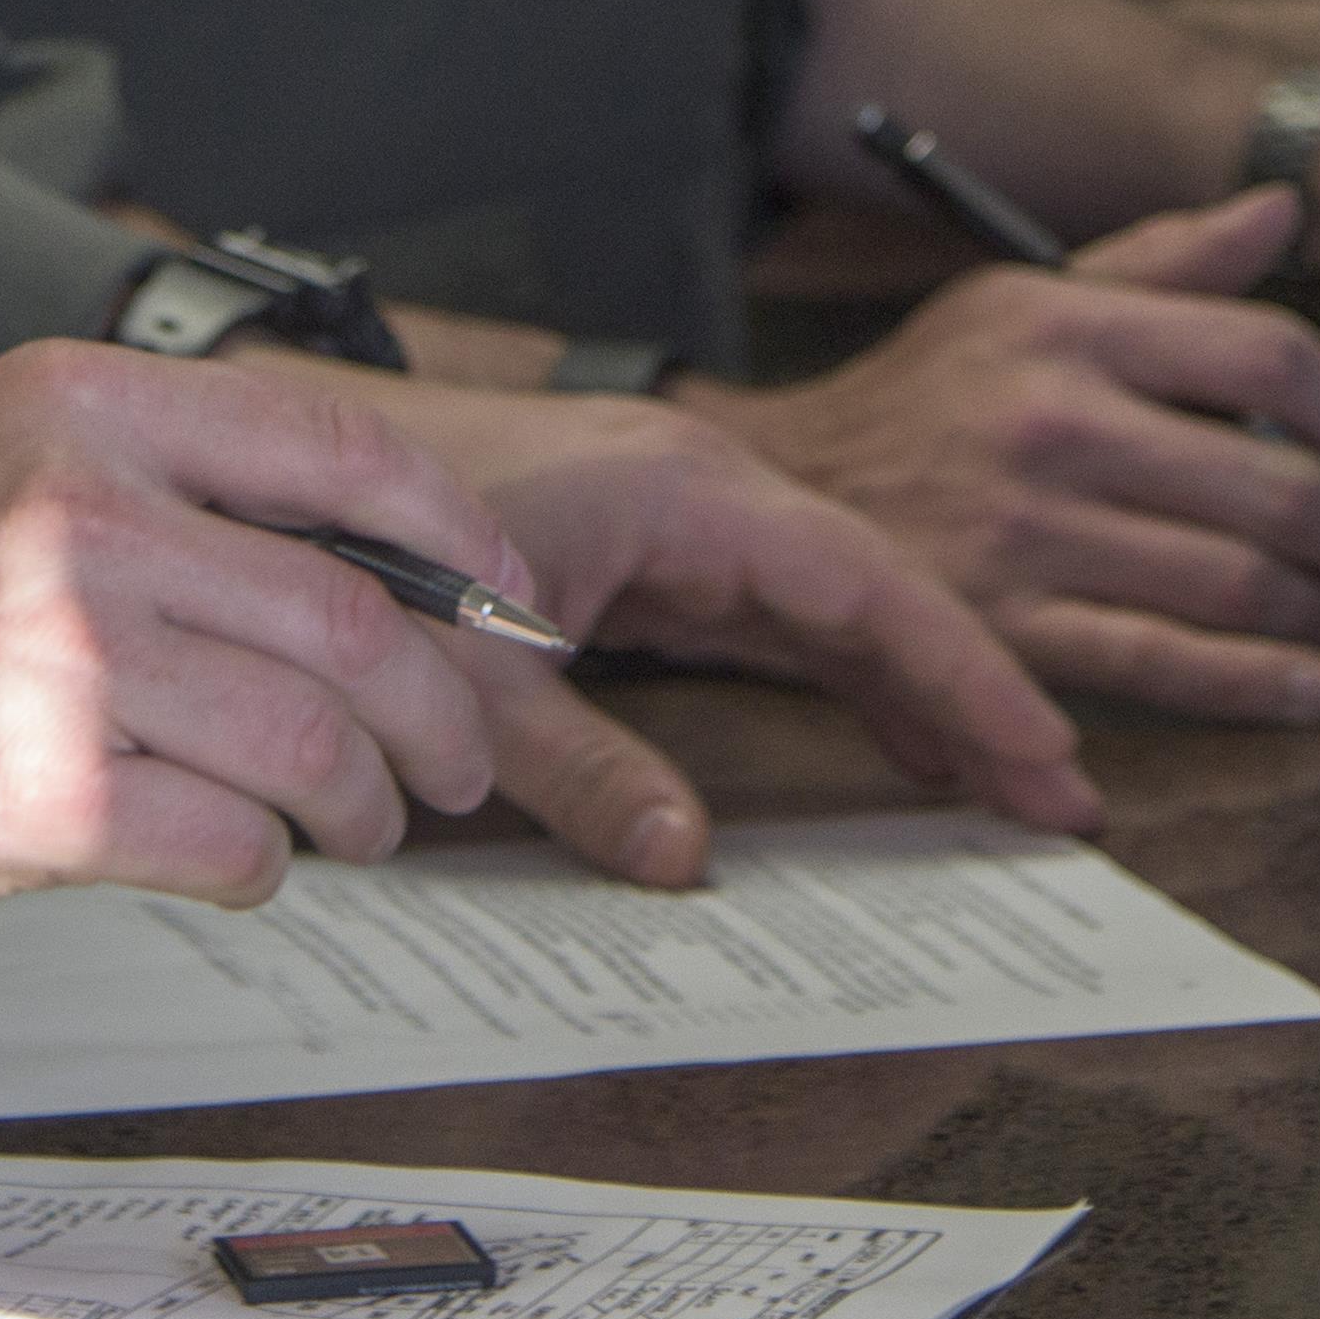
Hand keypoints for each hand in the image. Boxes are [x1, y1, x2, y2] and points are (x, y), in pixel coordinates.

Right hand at [0, 341, 515, 931]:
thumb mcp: (2, 453)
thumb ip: (166, 480)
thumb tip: (368, 558)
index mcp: (89, 410)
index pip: (339, 447)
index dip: (455, 532)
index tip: (501, 595)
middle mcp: (84, 515)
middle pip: (355, 615)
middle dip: (442, 706)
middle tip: (451, 757)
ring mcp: (59, 655)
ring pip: (312, 740)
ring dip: (366, 804)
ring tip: (360, 823)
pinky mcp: (31, 793)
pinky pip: (229, 843)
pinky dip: (262, 866)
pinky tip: (240, 862)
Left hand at [376, 386, 1103, 879]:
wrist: (264, 454)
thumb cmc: (361, 540)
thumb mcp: (469, 676)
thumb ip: (579, 767)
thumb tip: (683, 863)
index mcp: (683, 489)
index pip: (866, 581)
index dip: (962, 670)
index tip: (1039, 748)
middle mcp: (696, 486)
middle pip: (871, 587)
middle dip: (965, 685)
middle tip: (1055, 791)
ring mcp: (670, 513)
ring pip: (827, 601)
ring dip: (911, 684)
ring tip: (998, 779)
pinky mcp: (637, 544)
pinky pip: (769, 612)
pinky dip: (836, 672)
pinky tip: (889, 737)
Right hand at [687, 190, 1319, 724]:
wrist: (779, 491)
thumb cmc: (921, 401)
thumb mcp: (1025, 299)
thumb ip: (1162, 263)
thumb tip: (1277, 213)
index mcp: (1069, 326)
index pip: (1265, 355)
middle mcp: (1054, 420)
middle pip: (1274, 483)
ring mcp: (1029, 530)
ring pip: (1236, 581)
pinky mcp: (1006, 628)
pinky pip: (1163, 663)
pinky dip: (1258, 683)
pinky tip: (1312, 684)